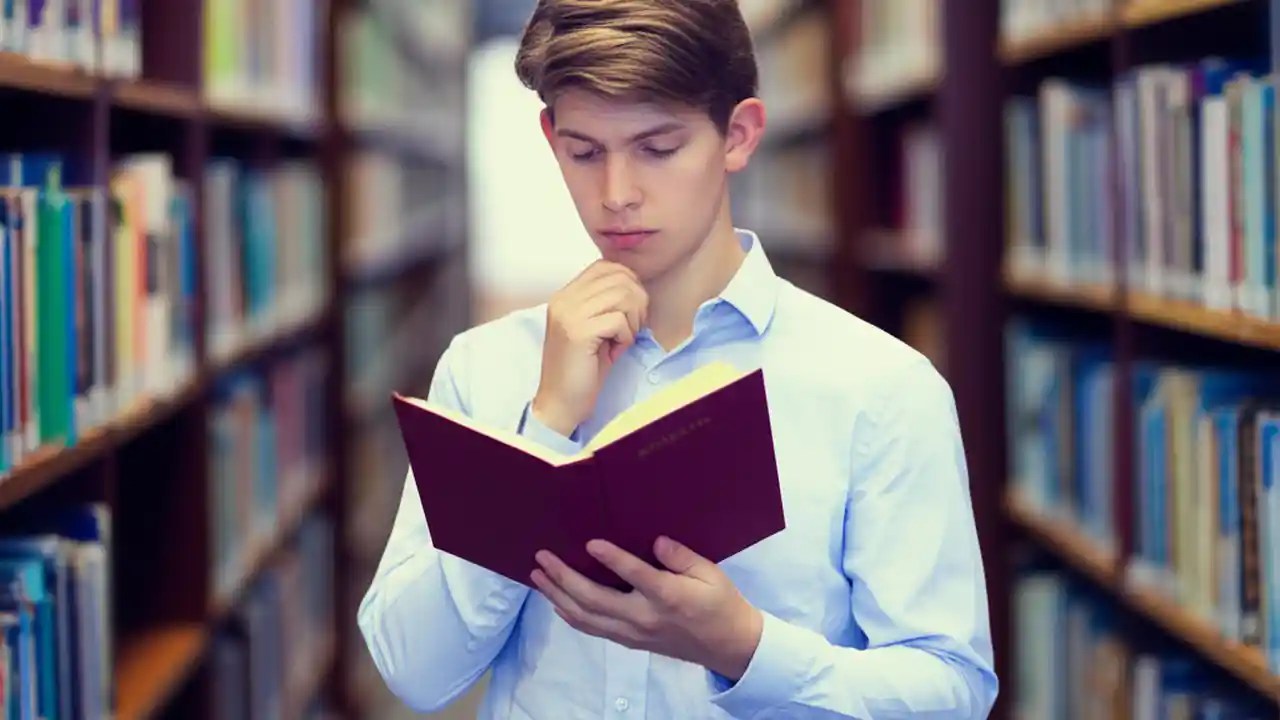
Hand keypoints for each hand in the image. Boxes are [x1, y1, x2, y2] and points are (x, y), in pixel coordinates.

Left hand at [531, 536, 762, 680]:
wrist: (727, 645)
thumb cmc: (720, 603)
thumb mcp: (710, 573)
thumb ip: (682, 556)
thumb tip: (656, 541)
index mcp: (667, 596)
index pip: (634, 575)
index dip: (612, 558)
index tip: (590, 542)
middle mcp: (644, 617)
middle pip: (595, 599)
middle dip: (563, 578)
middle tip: (542, 558)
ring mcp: (633, 633)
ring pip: (586, 617)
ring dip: (558, 596)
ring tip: (538, 576)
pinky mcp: (629, 641)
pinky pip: (593, 629)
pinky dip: (570, 615)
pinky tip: (557, 601)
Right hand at [532, 260, 648, 435]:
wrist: (561, 402)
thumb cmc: (582, 368)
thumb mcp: (594, 327)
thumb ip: (606, 303)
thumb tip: (636, 285)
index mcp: (565, 295)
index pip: (606, 266)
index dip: (629, 284)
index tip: (630, 311)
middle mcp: (564, 299)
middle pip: (619, 278)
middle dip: (637, 303)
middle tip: (631, 328)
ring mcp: (568, 314)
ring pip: (623, 295)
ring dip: (633, 321)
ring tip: (621, 340)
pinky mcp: (578, 332)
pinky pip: (619, 320)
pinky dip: (626, 337)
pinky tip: (614, 352)